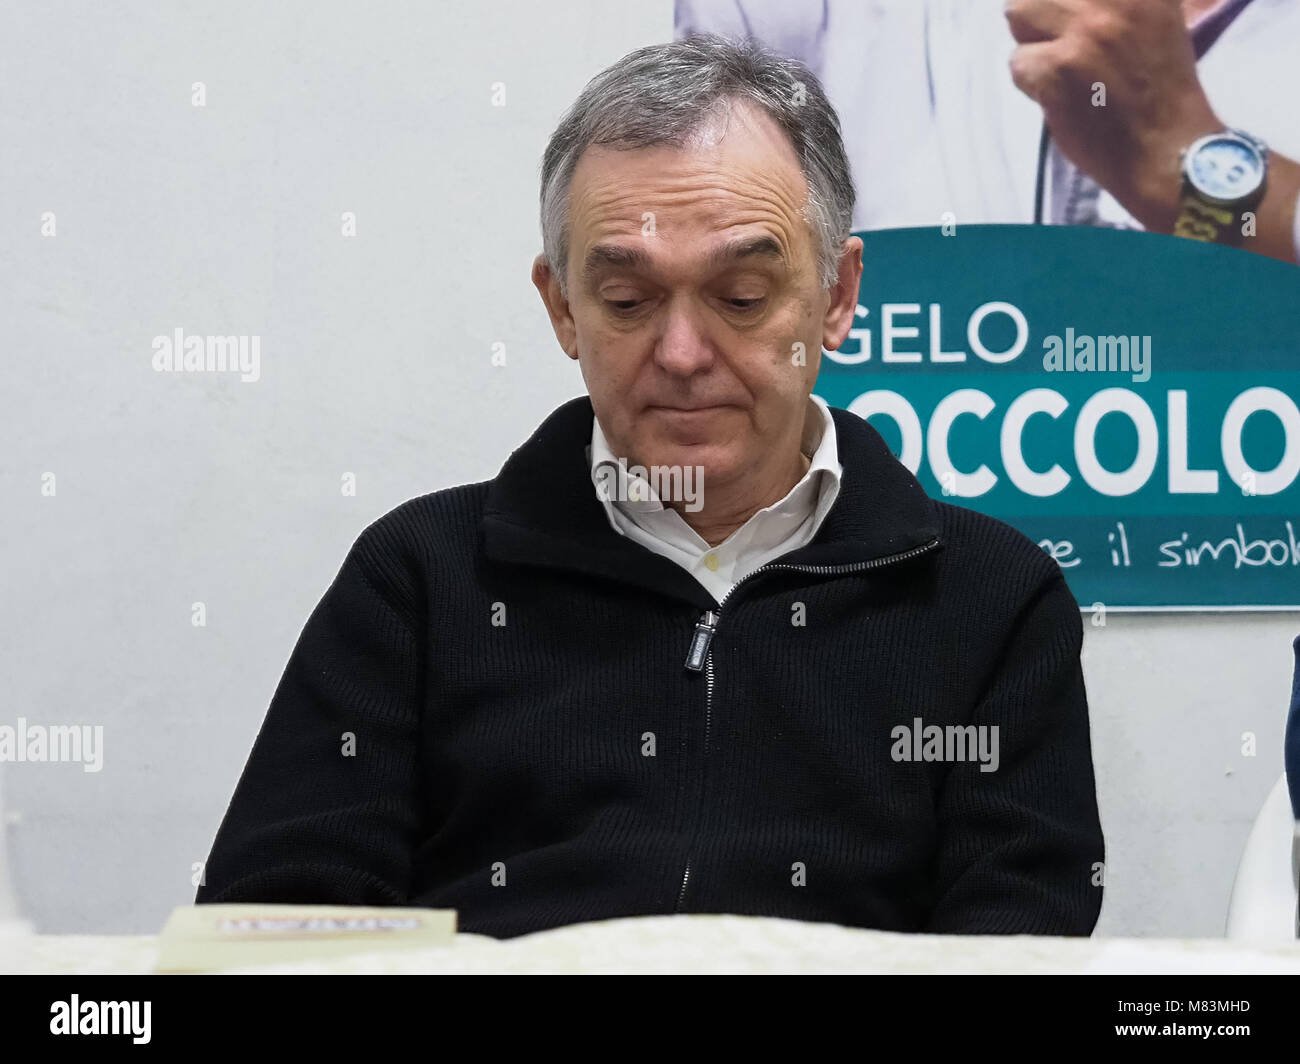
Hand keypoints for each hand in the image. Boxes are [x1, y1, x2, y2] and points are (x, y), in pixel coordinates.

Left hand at [1005, 0, 1220, 231]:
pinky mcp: (1058, 68)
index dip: (1060, 0)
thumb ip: (1114, 3)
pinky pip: (1018, 62)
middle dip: (1039, 14)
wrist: (1166, 146)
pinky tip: (1061, 97)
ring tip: (1059, 68)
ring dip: (1032, 42)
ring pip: (1018, 12)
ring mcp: (1084, 31)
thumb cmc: (1159, 87)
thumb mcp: (1154, 16)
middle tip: (1060, 45)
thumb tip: (1063, 0)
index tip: (1065, 11)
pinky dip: (1032, 84)